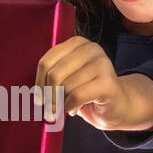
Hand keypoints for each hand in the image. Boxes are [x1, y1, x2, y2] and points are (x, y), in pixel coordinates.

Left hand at [34, 36, 152, 131]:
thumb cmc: (87, 92)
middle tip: (50, 109)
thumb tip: (34, 92)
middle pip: (54, 74)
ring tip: (69, 106)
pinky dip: (71, 107)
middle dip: (49, 96)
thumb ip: (51, 77)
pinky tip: (75, 109)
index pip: (46, 62)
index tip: (39, 99)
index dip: (39, 83)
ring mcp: (102, 64)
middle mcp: (91, 49)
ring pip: (66, 87)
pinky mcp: (108, 82)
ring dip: (62, 103)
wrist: (117, 106)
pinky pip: (77, 96)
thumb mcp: (67, 78)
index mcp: (77, 43)